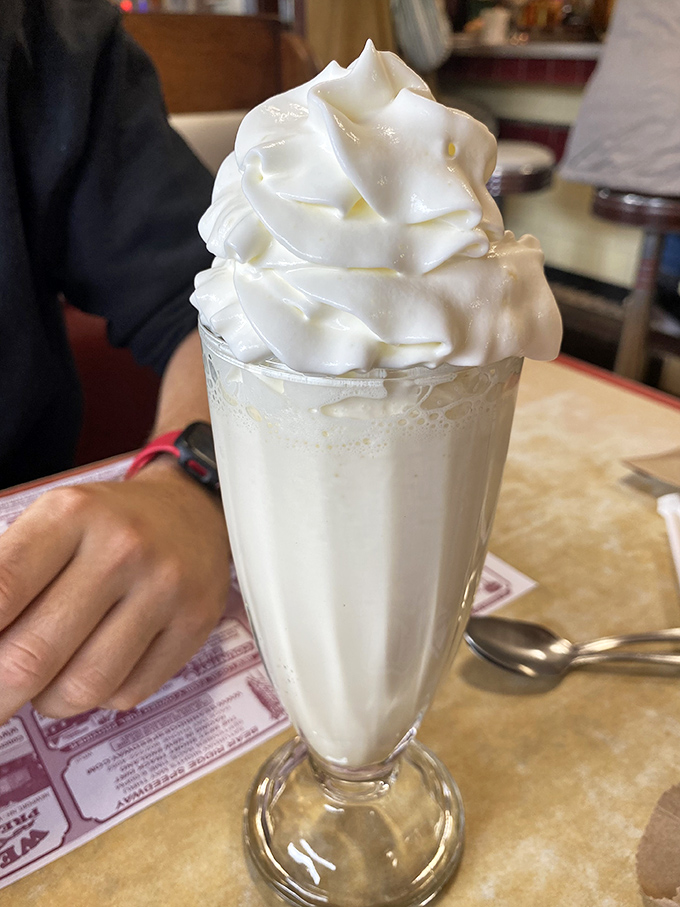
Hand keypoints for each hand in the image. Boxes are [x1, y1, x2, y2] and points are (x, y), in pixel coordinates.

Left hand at [0, 459, 229, 722]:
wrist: (191, 513)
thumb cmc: (108, 526)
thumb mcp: (50, 524)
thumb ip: (8, 580)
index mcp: (72, 514)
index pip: (0, 591)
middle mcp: (122, 548)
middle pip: (34, 656)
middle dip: (0, 695)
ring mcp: (164, 589)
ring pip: (83, 687)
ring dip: (50, 700)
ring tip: (48, 681)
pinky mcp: (194, 624)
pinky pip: (128, 693)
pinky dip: (101, 696)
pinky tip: (98, 667)